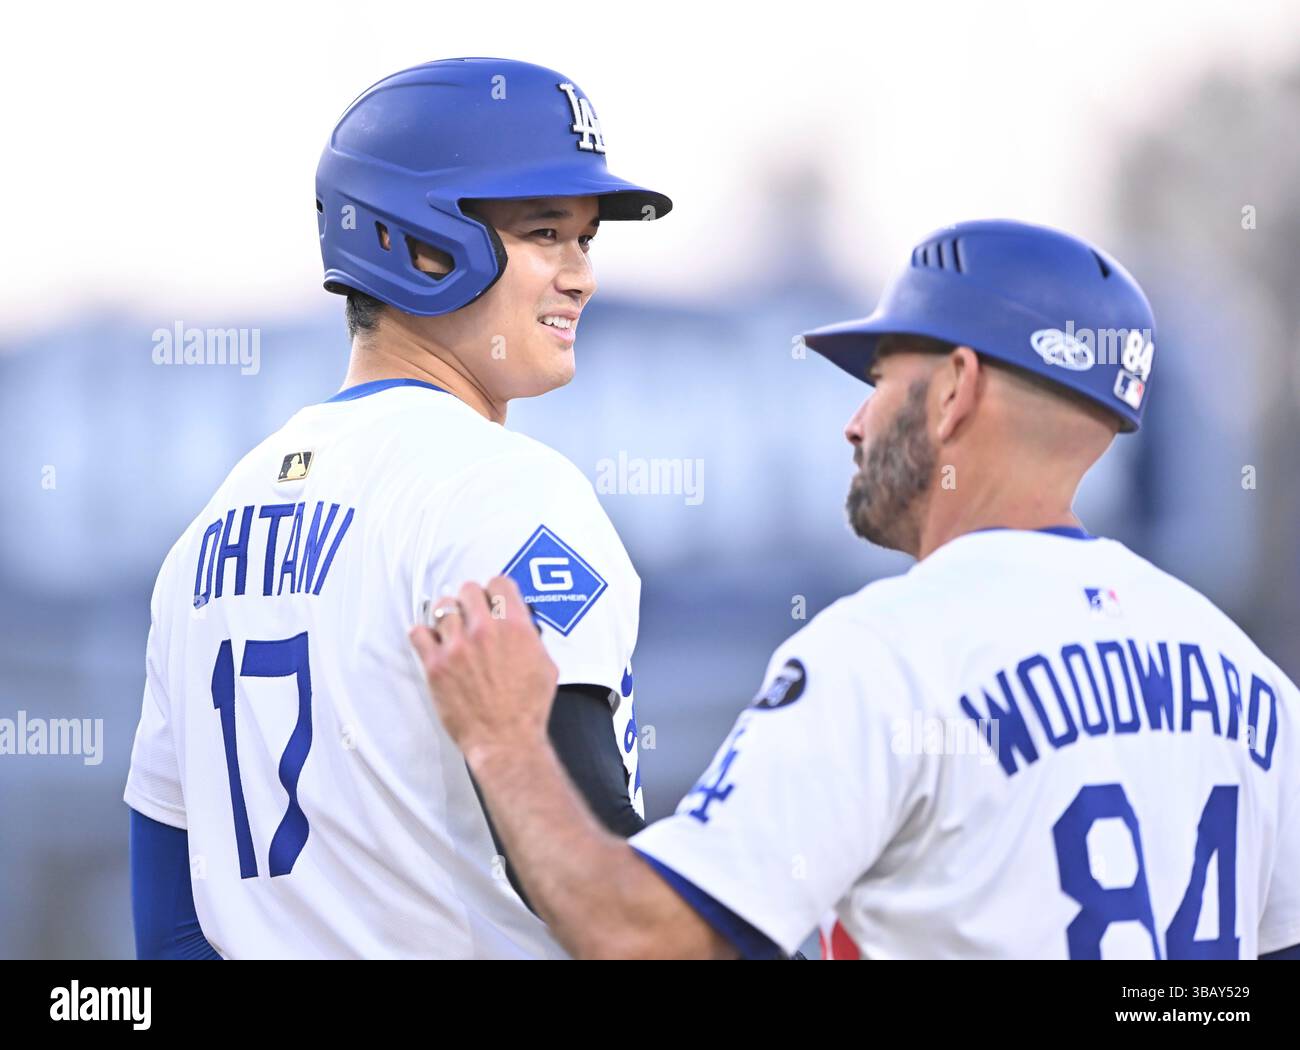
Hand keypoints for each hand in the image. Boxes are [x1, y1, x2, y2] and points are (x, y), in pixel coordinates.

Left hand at [409, 577, 557, 763]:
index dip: (496, 590)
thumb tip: (523, 626)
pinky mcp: (436, 665)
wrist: (505, 739)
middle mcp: (485, 631)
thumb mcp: (545, 665)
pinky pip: (418, 632)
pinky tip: (432, 641)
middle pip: (468, 589)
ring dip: (449, 615)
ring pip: (443, 606)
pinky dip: (424, 634)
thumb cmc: (526, 709)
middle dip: (472, 600)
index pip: (499, 583)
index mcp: (515, 627)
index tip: (492, 597)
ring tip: (452, 628)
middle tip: (472, 613)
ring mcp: (457, 647)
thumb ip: (531, 637)